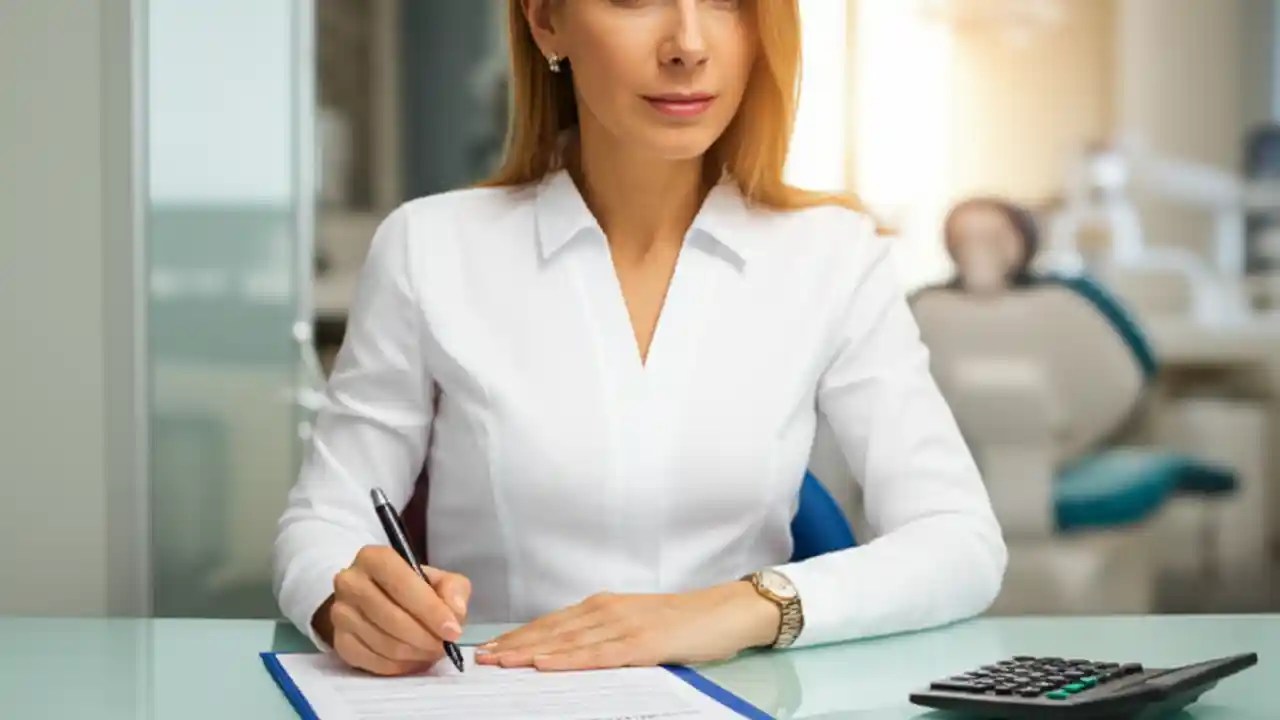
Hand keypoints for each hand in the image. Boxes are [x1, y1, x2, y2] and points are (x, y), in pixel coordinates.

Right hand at [314, 546, 471, 675]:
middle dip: (425, 638)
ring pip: (383, 643)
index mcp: (374, 558)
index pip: (402, 584)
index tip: (452, 631)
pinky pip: (372, 661)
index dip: (430, 610)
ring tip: (431, 652)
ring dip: (414, 653)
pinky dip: (399, 666)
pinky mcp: (339, 641)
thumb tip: (455, 612)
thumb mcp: (439, 579)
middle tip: (444, 647)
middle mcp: (350, 582)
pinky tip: (413, 659)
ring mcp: (340, 613)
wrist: (378, 600)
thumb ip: (453, 589)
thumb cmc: (412, 588)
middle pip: (392, 618)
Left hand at [475, 581, 780, 671]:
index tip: (491, 649)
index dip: (519, 636)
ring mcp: (623, 624)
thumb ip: (603, 635)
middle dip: (515, 644)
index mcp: (602, 606)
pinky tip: (544, 663)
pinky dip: (567, 659)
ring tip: (502, 662)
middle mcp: (606, 610)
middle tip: (483, 659)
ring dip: (530, 651)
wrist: (723, 612)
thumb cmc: (681, 622)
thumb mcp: (634, 625)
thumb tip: (566, 653)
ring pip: (566, 640)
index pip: (551, 623)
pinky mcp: (641, 642)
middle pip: (550, 629)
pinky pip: (597, 654)